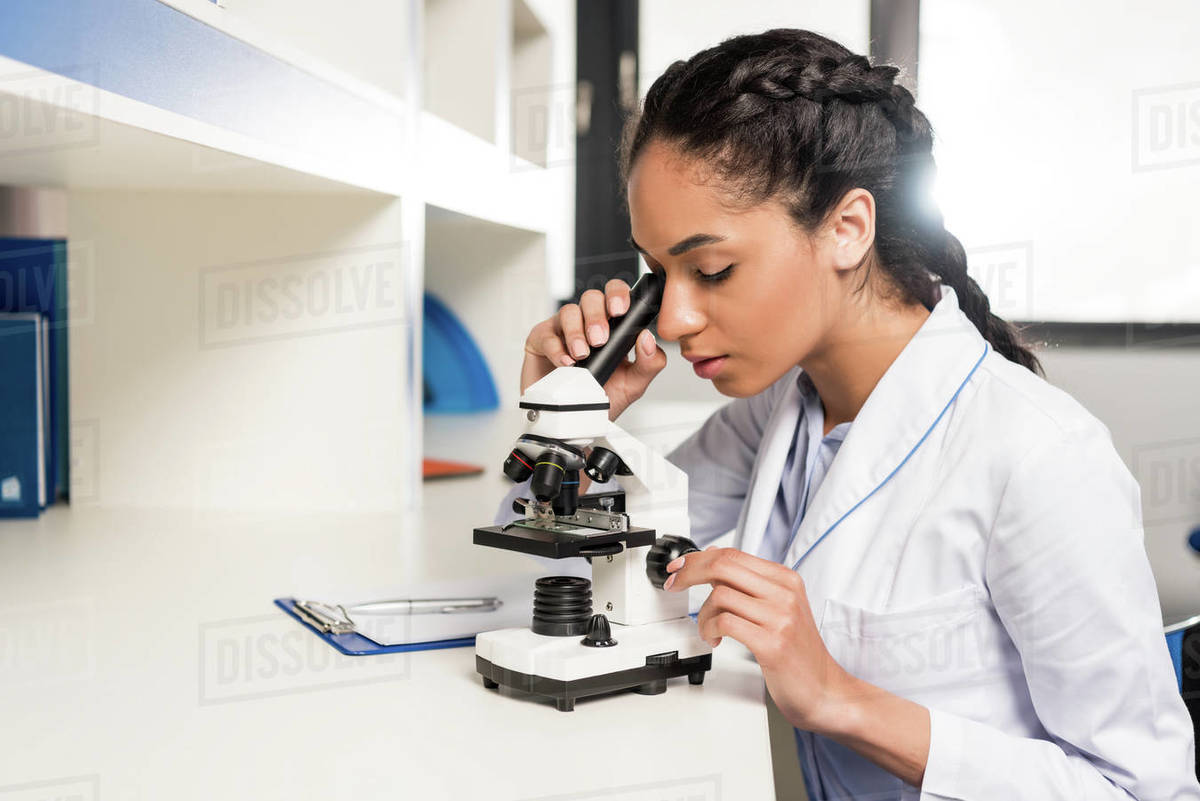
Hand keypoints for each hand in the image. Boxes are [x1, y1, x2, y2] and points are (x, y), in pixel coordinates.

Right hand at [520, 278, 666, 421]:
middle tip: (599, 339)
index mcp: (612, 328)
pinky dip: (557, 348)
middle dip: (597, 316)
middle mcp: (587, 324)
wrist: (571, 425)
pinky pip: (547, 333)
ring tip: (582, 355)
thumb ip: (649, 364)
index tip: (621, 309)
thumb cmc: (599, 401)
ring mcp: (563, 331)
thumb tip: (648, 338)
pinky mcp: (541, 341)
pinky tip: (565, 363)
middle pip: (592, 298)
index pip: (616, 296)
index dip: (619, 295)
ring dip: (576, 332)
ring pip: (569, 311)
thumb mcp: (632, 386)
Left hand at [664, 546, 853, 734]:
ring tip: (707, 630)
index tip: (679, 569)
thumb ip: (749, 586)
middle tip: (674, 585)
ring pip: (720, 595)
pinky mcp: (772, 644)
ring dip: (702, 614)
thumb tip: (711, 563)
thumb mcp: (780, 608)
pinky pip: (725, 623)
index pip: (733, 554)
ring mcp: (780, 618)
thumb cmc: (798, 653)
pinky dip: (709, 630)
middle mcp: (784, 593)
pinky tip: (713, 640)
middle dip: (690, 572)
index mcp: (786, 579)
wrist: (825, 690)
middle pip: (724, 565)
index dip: (698, 558)